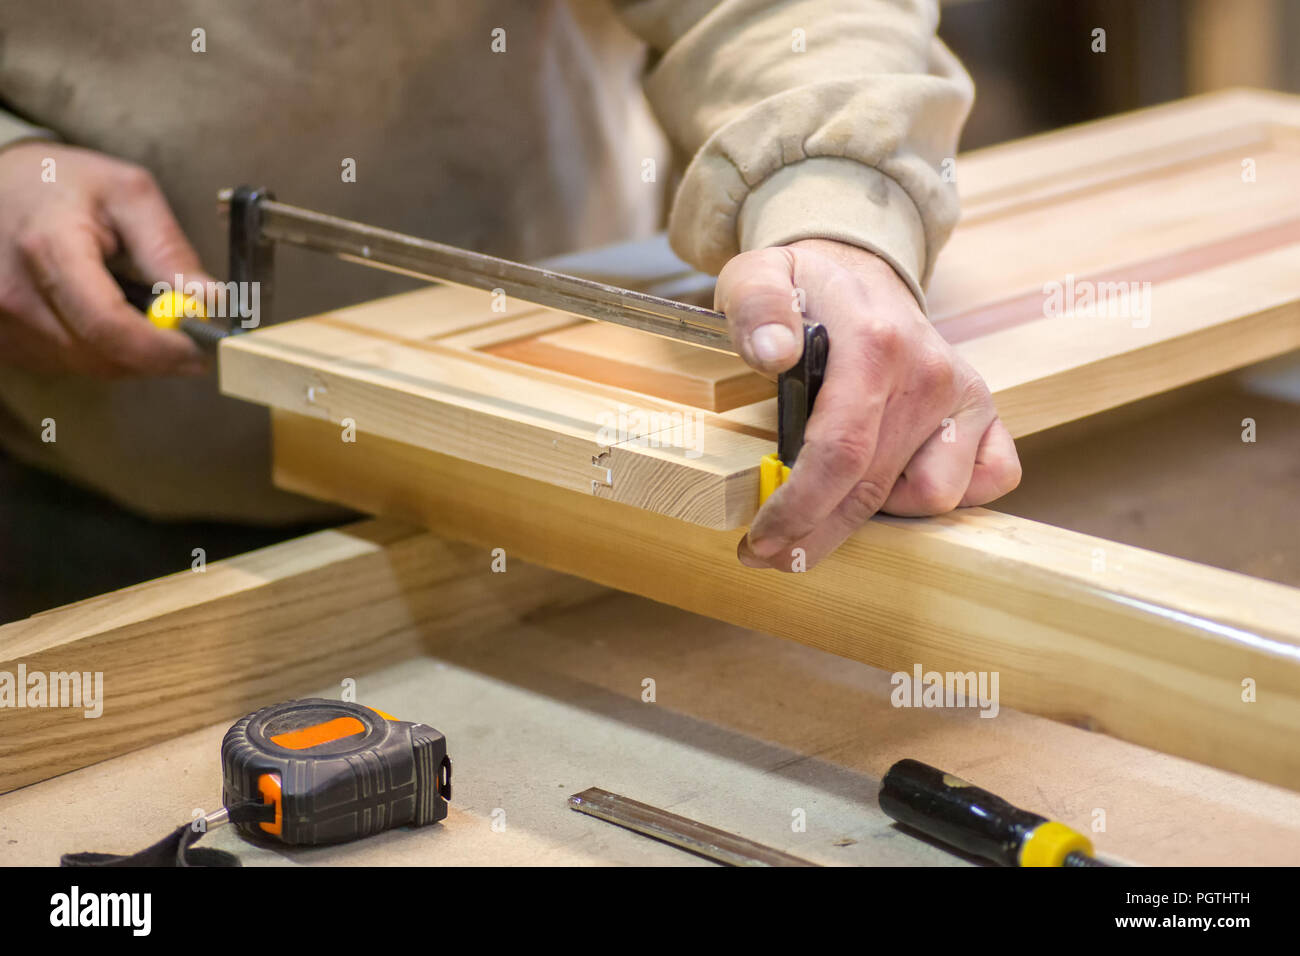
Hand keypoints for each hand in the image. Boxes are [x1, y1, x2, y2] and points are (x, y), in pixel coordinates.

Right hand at [0, 141, 210, 375]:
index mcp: (49, 248)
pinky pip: (64, 363)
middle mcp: (15, 291)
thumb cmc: (61, 184)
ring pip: (87, 366)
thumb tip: (212, 302)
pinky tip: (101, 315)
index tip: (200, 351)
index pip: (108, 324)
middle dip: (154, 354)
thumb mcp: (129, 194)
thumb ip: (169, 250)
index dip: (161, 348)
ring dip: (127, 352)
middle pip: (101, 355)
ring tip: (137, 310)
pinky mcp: (1, 340)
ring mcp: (2, 320)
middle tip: (186, 335)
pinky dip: (98, 350)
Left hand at [716, 238, 1020, 570]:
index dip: (799, 509)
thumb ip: (756, 308)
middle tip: (772, 553)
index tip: (759, 542)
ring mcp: (963, 395)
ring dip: (882, 509)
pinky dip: (947, 495)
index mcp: (874, 345)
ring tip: (836, 489)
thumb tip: (772, 352)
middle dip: (817, 534)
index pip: (840, 453)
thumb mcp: (758, 276)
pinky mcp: (985, 411)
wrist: (860, 273)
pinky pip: (988, 482)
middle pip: (875, 489)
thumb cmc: (804, 289)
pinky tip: (897, 482)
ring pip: (934, 497)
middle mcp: (929, 373)